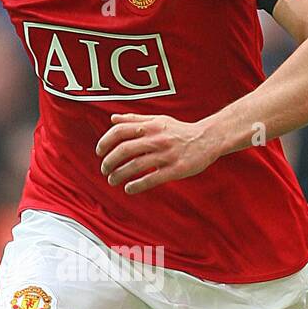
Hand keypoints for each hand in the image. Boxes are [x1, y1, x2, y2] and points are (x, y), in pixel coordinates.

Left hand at [95, 112, 219, 194]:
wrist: (208, 139)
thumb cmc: (180, 130)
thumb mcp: (158, 120)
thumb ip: (135, 119)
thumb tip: (112, 119)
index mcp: (150, 126)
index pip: (120, 131)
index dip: (105, 142)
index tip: (99, 153)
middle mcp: (156, 138)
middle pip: (124, 150)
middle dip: (109, 162)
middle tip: (104, 170)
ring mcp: (166, 154)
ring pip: (135, 166)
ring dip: (119, 175)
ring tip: (112, 181)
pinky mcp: (175, 169)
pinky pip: (151, 179)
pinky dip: (136, 185)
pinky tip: (128, 189)